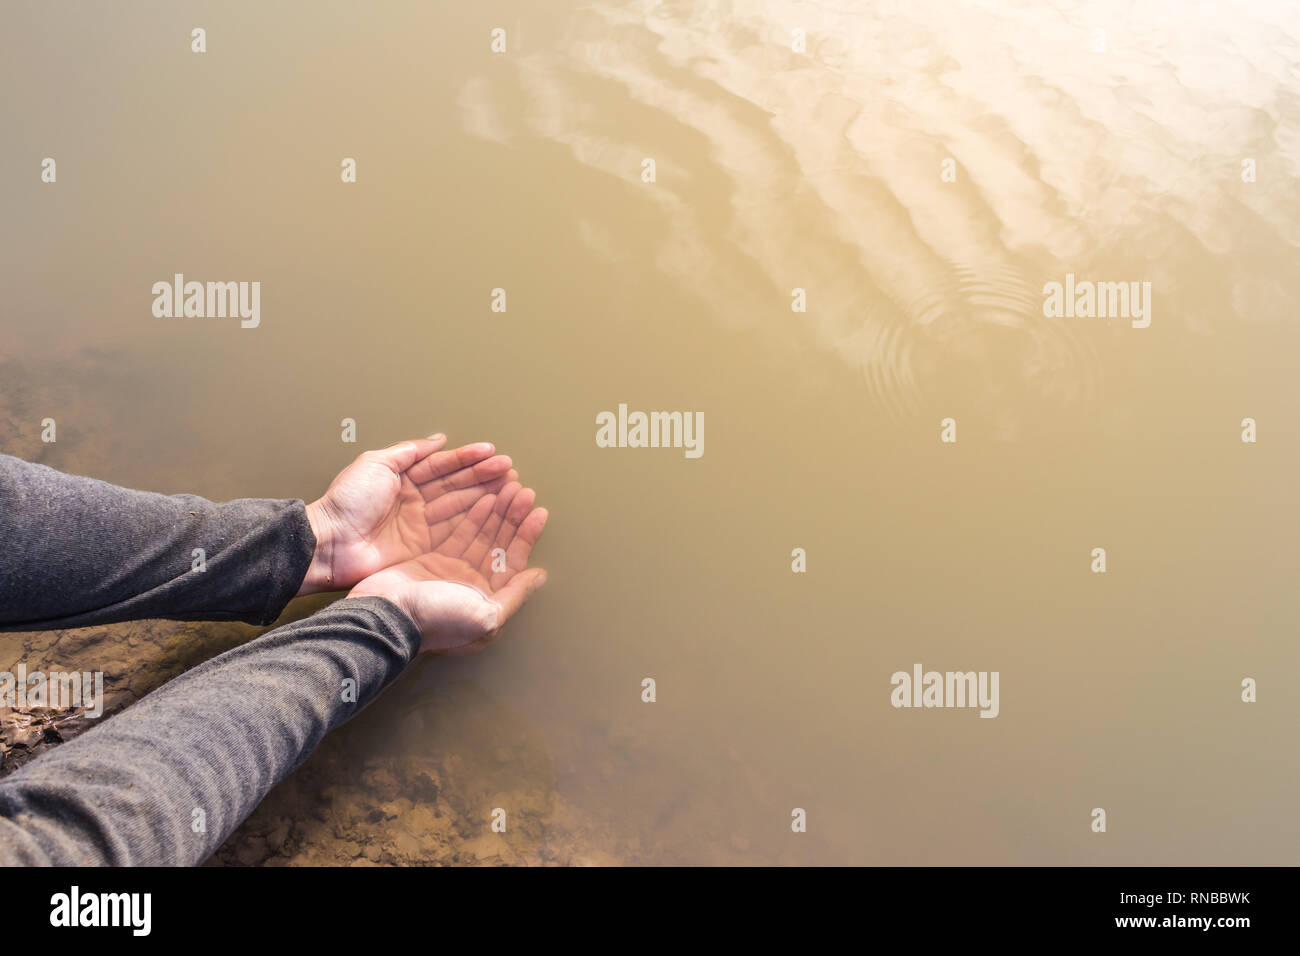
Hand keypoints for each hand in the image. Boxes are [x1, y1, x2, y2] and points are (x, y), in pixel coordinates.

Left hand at [297, 435, 516, 595]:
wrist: (330, 543)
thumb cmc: (347, 502)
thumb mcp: (375, 464)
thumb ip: (408, 451)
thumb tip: (437, 439)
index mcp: (402, 479)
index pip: (441, 466)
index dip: (466, 458)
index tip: (490, 453)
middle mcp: (415, 501)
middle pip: (455, 486)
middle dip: (482, 476)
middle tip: (508, 469)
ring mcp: (420, 526)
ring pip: (459, 507)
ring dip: (485, 496)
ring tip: (509, 487)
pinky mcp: (423, 549)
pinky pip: (454, 532)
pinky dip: (475, 522)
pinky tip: (493, 512)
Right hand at [348, 481, 548, 652]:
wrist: (387, 616)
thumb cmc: (437, 620)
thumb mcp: (485, 616)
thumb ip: (515, 595)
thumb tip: (538, 577)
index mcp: (487, 599)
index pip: (512, 561)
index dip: (527, 536)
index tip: (539, 511)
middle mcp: (471, 584)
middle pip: (498, 544)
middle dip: (513, 517)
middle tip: (523, 491)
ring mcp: (450, 570)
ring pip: (480, 535)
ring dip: (496, 512)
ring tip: (509, 488)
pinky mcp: (430, 559)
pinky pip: (457, 533)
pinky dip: (472, 516)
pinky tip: (484, 498)